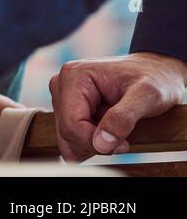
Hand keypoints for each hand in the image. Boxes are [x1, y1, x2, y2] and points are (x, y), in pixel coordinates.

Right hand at [49, 52, 186, 160]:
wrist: (156, 72)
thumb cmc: (154, 80)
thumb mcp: (147, 97)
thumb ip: (123, 119)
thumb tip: (100, 144)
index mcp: (74, 76)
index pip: (72, 124)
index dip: (95, 142)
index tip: (124, 145)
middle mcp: (61, 83)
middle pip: (67, 131)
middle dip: (95, 143)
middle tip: (123, 141)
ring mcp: (62, 94)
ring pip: (66, 136)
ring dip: (92, 143)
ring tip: (116, 134)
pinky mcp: (67, 105)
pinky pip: (70, 134)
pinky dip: (88, 141)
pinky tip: (107, 133)